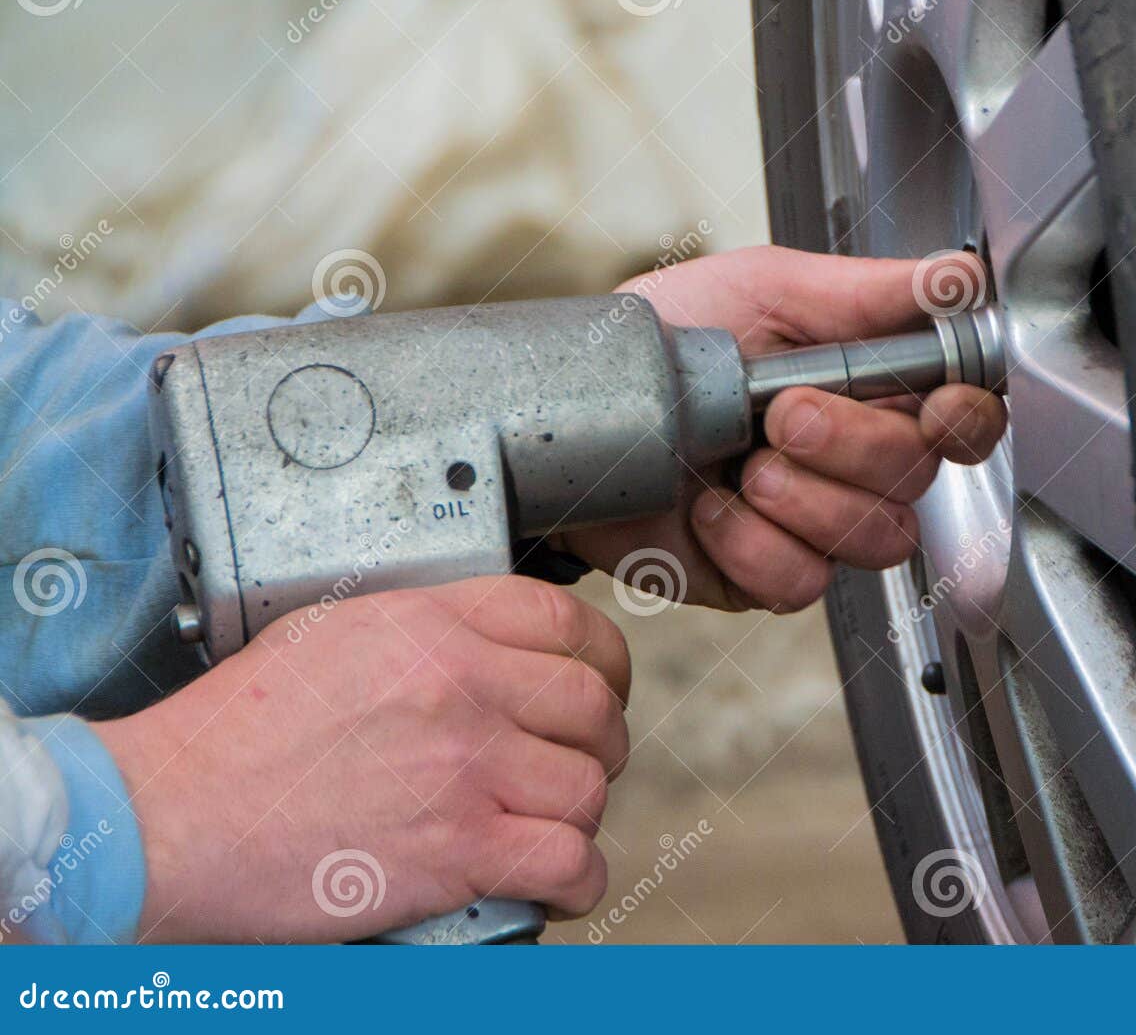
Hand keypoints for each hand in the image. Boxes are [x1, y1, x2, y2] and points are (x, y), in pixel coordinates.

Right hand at [95, 576, 628, 941]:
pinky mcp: (458, 850)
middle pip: (592, 703)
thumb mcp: (330, 635)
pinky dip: (578, 878)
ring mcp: (466, 769)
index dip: (600, 655)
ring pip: (588, 785)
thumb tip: (477, 646)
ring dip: (583, 809)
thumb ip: (419, 629)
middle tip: (579, 758)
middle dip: (600, 736)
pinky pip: (569, 860)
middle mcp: (462, 689)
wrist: (171, 820)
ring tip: (554, 821)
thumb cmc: (232, 736)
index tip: (600, 679)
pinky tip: (559, 879)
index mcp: (431, 627)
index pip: (564, 619)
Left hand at [560, 246, 1007, 611]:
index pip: (967, 417)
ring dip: (805, 496)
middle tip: (783, 413)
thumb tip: (960, 276)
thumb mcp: (766, 289)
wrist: (577, 412)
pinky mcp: (767, 577)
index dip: (968, 416)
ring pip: (876, 538)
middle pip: (921, 478)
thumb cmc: (669, 343)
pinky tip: (711, 507)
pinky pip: (803, 581)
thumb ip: (870, 289)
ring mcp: (816, 527)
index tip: (938, 402)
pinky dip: (752, 542)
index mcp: (872, 391)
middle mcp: (858, 466)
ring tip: (742, 462)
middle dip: (853, 443)